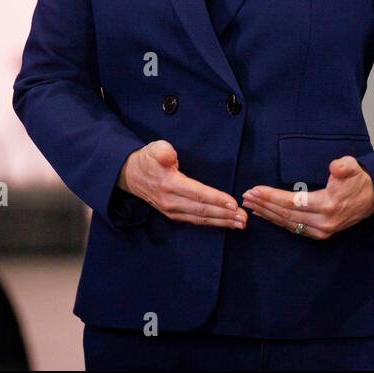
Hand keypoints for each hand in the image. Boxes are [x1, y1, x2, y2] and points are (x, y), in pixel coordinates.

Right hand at [119, 139, 246, 228]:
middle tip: (244, 217)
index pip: (197, 193)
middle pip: (202, 210)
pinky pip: (196, 220)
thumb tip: (169, 156)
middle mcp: (171, 201)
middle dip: (225, 215)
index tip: (233, 203)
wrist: (129, 175)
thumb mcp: (153, 149)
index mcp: (169, 184)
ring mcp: (172, 210)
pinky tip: (225, 223)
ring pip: (201, 218)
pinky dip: (212, 223)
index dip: (216, 199)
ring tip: (240, 223)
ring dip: (222, 222)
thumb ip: (162, 151)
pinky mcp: (174, 214)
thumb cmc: (147, 160)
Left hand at [241, 157, 373, 239]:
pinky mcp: (321, 233)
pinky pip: (294, 228)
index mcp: (328, 205)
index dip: (272, 196)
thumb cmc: (360, 180)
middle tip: (246, 197)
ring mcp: (322, 230)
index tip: (254, 190)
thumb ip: (344, 166)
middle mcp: (323, 222)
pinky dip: (278, 221)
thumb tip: (334, 167)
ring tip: (250, 205)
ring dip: (267, 214)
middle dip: (264, 205)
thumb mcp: (354, 168)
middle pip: (286, 215)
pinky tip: (266, 215)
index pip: (292, 202)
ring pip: (288, 223)